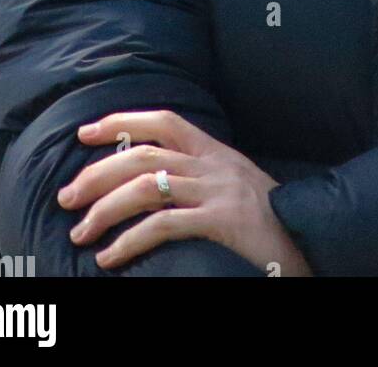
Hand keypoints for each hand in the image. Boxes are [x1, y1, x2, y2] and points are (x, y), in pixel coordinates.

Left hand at [57, 109, 313, 275]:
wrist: (310, 241)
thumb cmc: (270, 221)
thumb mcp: (235, 186)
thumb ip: (201, 177)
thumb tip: (152, 181)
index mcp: (217, 152)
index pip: (164, 120)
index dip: (122, 121)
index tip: (85, 132)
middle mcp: (215, 164)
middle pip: (144, 154)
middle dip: (97, 173)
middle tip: (66, 197)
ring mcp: (219, 191)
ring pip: (147, 186)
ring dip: (104, 210)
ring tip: (80, 233)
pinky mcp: (222, 221)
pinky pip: (164, 225)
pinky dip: (129, 241)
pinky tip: (110, 257)